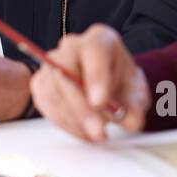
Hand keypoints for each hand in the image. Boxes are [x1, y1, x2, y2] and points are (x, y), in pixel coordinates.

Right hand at [30, 23, 150, 141]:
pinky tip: (83, 132)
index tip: (100, 103)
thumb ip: (135, 106)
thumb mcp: (136, 93)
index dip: (95, 77)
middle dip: (80, 105)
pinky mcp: (40, 84)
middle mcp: (72, 47)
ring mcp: (51, 64)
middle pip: (65, 68)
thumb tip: (131, 120)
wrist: (104, 88)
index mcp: (99, 40)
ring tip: (96, 136)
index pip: (93, 50)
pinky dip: (65, 123)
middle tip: (98, 131)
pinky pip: (46, 104)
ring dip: (74, 119)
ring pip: (53, 90)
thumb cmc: (119, 84)